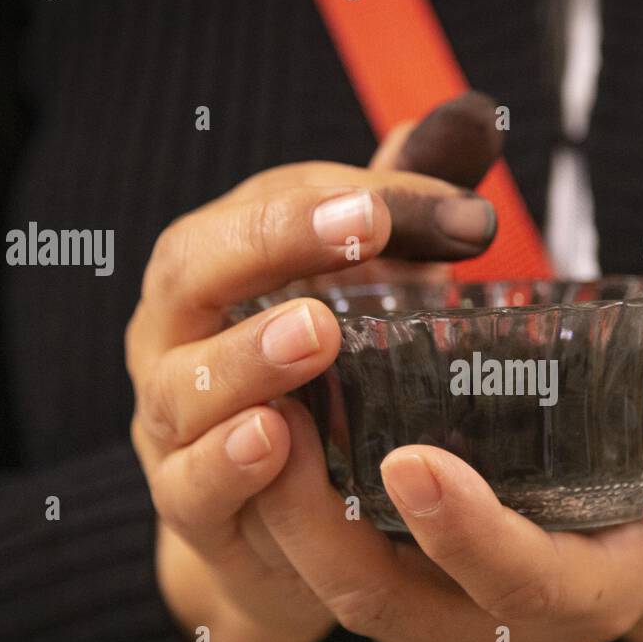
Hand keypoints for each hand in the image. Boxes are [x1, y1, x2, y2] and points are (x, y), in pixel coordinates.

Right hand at [126, 109, 500, 641]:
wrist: (275, 527)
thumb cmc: (322, 386)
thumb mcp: (363, 294)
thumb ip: (402, 210)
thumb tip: (471, 114)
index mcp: (215, 268)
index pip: (266, 205)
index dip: (346, 195)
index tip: (446, 202)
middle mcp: (175, 336)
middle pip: (194, 269)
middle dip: (276, 240)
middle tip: (369, 224)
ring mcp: (172, 424)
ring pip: (185, 383)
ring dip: (249, 358)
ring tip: (317, 333)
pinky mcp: (189, 507)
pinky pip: (192, 484)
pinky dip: (227, 462)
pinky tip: (274, 439)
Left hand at [252, 297, 642, 641]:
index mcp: (595, 594)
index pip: (524, 584)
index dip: (471, 534)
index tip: (411, 457)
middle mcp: (507, 627)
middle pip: (396, 605)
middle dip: (323, 528)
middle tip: (278, 422)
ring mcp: (448, 617)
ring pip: (343, 592)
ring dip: (285, 516)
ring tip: (252, 412)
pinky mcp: (411, 588)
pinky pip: (333, 565)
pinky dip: (288, 508)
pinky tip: (265, 421)